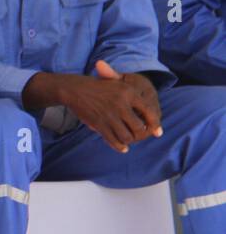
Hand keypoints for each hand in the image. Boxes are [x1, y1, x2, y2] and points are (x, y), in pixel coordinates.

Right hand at [26, 61, 161, 152]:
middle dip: (140, 134)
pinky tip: (123, 148)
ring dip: (129, 140)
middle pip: (139, 127)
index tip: (157, 132)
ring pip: (126, 136)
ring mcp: (109, 115)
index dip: (155, 124)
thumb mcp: (119, 85)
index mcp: (128, 92)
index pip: (149, 112)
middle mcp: (120, 104)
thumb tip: (155, 125)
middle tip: (139, 136)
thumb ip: (137, 101)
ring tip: (128, 139)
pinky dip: (119, 146)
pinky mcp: (98, 123)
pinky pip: (113, 139)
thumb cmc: (100, 87)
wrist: (75, 89)